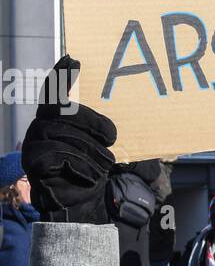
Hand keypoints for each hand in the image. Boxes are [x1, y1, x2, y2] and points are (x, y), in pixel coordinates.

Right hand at [22, 57, 116, 222]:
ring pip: (66, 135)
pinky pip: (61, 155)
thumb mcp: (108, 146)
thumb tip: (130, 113)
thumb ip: (107, 129)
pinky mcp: (33, 163)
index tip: (74, 59)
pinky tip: (88, 176)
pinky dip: (81, 166)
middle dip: (93, 123)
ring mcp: (33, 144)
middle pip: (65, 110)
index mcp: (55, 118)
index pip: (55, 91)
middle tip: (112, 138)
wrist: (83, 206)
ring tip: (102, 167)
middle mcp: (40, 127)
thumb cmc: (94, 171)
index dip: (62, 75)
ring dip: (92, 152)